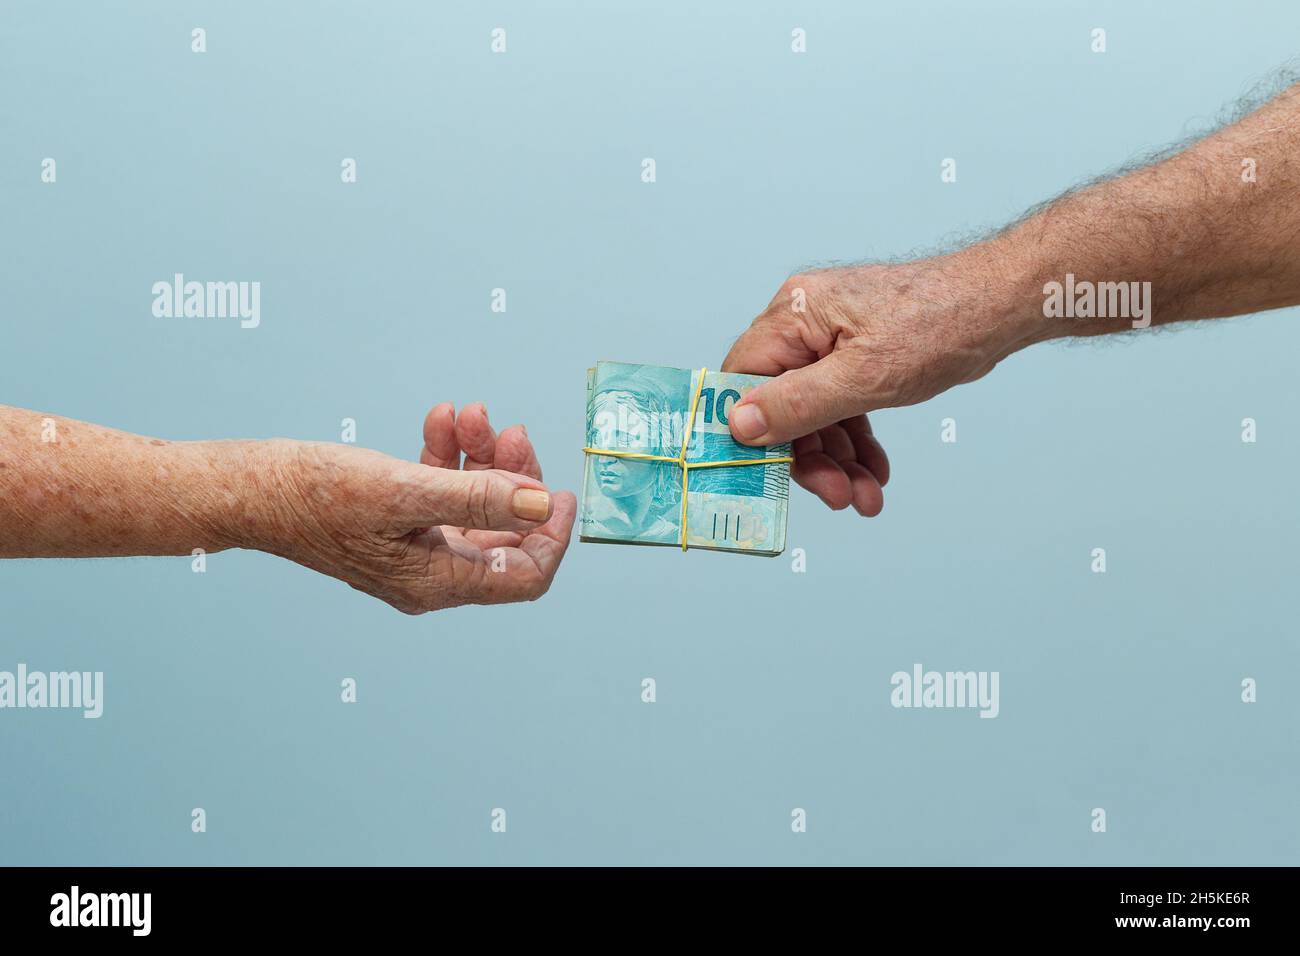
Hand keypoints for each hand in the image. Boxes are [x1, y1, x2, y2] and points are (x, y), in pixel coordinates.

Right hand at [254, 403, 574, 612]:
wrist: (245, 488)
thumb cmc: (312, 495)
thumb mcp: (401, 491)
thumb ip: (477, 498)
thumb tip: (542, 503)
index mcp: (437, 583)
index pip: (524, 575)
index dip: (552, 535)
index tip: (564, 490)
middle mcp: (431, 573)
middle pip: (504, 531)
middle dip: (513, 477)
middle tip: (510, 430)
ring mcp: (413, 547)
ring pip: (474, 503)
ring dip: (481, 457)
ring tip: (470, 413)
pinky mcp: (395, 520)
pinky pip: (440, 488)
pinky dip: (447, 453)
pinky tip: (441, 418)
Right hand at [721, 256, 1035, 514]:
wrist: (1001, 306)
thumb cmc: (940, 324)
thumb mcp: (864, 376)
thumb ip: (798, 403)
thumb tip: (739, 425)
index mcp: (794, 315)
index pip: (743, 379)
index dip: (746, 431)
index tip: (760, 475)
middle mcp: (804, 324)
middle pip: (780, 405)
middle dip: (809, 457)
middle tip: (837, 496)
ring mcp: (830, 341)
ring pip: (814, 413)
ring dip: (837, 459)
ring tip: (865, 496)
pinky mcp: (856, 356)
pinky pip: (841, 406)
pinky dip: (856, 442)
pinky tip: (874, 472)